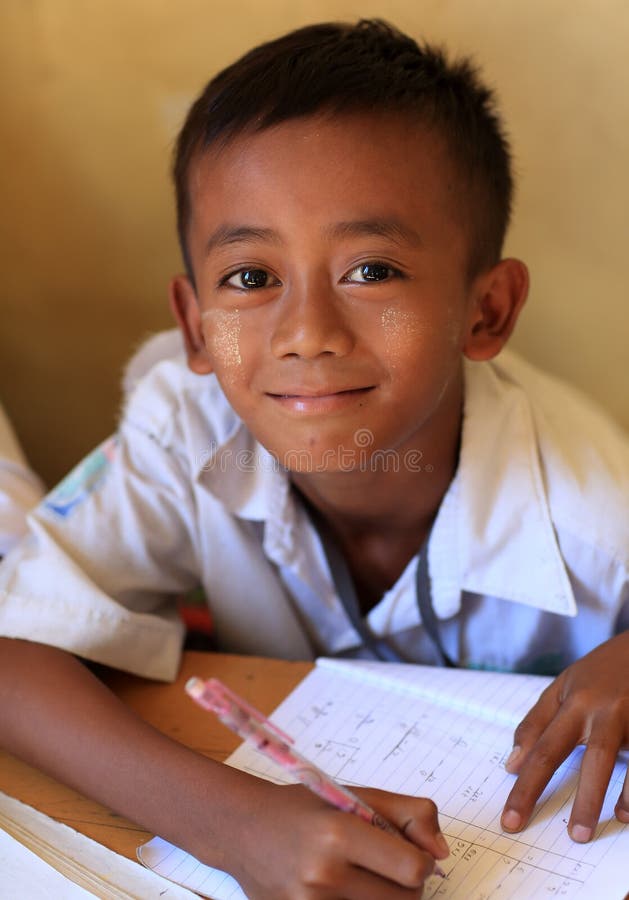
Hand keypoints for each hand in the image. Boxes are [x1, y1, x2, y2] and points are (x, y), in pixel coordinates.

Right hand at [228, 781, 448, 899]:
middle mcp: (323, 876)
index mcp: (338, 835)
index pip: (413, 869)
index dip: (421, 860)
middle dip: (407, 886)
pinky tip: (347, 891)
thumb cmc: (301, 809)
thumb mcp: (354, 794)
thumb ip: (408, 813)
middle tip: (387, 867)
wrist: (241, 830)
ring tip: (364, 879)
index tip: (410, 852)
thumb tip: (442, 852)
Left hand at [501, 632, 628, 841]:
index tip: (512, 820)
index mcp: (575, 702)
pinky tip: (626, 814)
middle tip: (570, 837)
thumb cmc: (600, 671)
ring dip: (606, 797)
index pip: (544, 749)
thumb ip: (536, 723)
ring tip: (591, 831)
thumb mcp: (563, 687)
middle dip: (579, 799)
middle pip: (590, 757)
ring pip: (618, 759)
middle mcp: (604, 710)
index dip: (526, 787)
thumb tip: (511, 765)